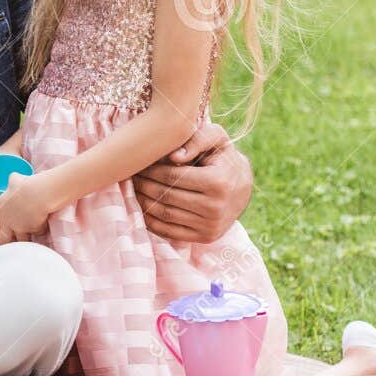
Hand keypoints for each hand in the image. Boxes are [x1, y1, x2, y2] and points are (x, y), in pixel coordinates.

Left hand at [0, 172, 58, 247]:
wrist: (38, 193)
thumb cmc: (25, 184)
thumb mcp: (15, 180)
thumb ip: (12, 181)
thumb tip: (13, 177)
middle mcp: (7, 222)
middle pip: (3, 240)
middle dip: (5, 245)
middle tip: (5, 250)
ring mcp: (19, 228)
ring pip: (20, 241)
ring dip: (23, 242)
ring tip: (26, 245)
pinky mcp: (32, 231)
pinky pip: (37, 234)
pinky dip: (39, 232)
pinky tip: (43, 229)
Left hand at [132, 121, 252, 242]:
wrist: (242, 187)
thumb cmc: (223, 157)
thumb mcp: (216, 138)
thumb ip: (197, 139)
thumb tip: (174, 156)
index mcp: (217, 182)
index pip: (173, 177)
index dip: (151, 171)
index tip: (140, 166)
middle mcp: (215, 207)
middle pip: (167, 196)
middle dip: (145, 186)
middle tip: (133, 178)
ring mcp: (211, 225)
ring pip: (166, 215)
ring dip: (144, 203)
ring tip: (135, 191)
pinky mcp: (206, 237)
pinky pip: (170, 232)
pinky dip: (152, 222)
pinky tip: (143, 209)